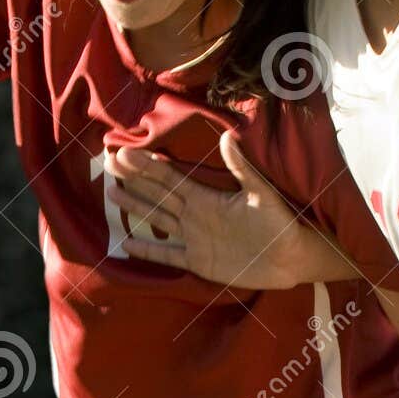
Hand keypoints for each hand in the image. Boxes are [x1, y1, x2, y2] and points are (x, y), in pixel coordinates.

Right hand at [104, 131, 339, 288]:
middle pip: (157, 194)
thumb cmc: (279, 222)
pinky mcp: (198, 262)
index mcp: (207, 197)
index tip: (124, 151)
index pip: (170, 177)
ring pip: (157, 220)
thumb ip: (242, 168)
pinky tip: (128, 245)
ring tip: (112, 195)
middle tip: (108, 164)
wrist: (289, 257)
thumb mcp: (261, 193)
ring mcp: (194, 238)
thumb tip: (228, 136)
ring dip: (135, 208)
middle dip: (133, 179)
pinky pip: (168, 255)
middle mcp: (196, 215)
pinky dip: (149, 251)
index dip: (146, 165)